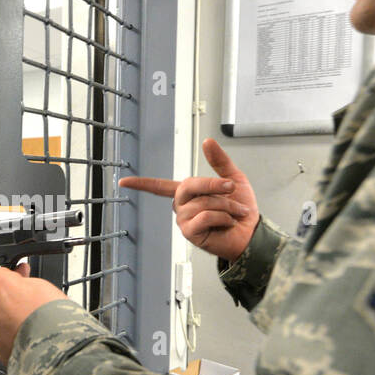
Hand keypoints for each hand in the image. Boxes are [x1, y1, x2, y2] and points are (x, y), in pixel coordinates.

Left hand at [0, 263, 66, 364]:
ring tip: (26, 323)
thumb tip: (20, 277)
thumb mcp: (42, 286)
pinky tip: (22, 335)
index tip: (22, 282)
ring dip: (3, 319)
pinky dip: (5, 336)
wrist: (56, 348)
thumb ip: (24, 280)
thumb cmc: (52, 318)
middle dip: (5, 300)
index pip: (1, 274)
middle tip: (26, 306)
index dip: (15, 279)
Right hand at [119, 138, 259, 262]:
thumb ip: (219, 161)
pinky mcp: (190, 233)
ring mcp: (184, 220)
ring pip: (202, 202)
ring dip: (225, 205)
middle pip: (188, 185)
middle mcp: (182, 206)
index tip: (123, 182)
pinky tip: (227, 223)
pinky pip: (204, 216)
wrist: (251, 232)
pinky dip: (222, 218)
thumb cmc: (240, 209)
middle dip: (213, 185)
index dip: (142, 183)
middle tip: (231, 188)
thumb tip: (207, 141)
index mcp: (187, 193)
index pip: (160, 186)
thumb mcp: (233, 179)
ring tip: (233, 213)